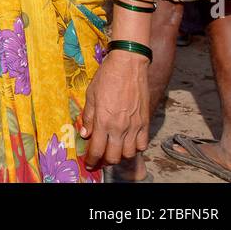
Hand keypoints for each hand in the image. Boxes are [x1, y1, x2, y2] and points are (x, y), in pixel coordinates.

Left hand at [81, 49, 149, 168]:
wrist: (129, 65)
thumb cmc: (107, 77)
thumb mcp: (90, 95)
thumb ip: (88, 117)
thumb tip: (85, 134)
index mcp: (103, 121)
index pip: (97, 149)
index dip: (92, 160)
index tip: (88, 164)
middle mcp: (120, 127)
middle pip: (114, 156)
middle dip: (105, 161)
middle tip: (100, 159)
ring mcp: (135, 126)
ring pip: (129, 154)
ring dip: (120, 155)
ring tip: (113, 150)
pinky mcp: (145, 122)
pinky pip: (143, 144)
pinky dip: (136, 148)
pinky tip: (128, 143)